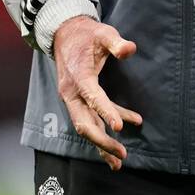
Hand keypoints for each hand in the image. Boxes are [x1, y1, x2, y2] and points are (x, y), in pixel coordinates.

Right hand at [52, 16, 141, 170]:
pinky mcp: (77, 100)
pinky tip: (123, 130)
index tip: (119, 128)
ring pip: (85, 126)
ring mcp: (72, 98)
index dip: (106, 112)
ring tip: (119, 161)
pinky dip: (104, 128)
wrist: (65, 34)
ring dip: (101, 144)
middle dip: (102, 141)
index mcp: (79, 76)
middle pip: (84, 122)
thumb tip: (130, 49)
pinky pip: (90, 119)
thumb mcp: (103, 33)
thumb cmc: (88, 34)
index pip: (92, 98)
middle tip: (122, 154)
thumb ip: (116, 43)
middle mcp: (72, 92)